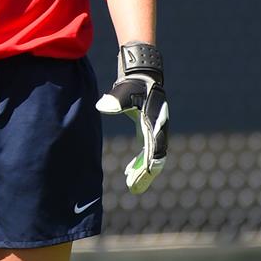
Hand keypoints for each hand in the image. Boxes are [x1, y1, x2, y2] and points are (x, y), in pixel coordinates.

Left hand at [95, 42, 167, 192]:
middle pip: (155, 158)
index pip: (153, 151)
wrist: (141, 71)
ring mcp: (153, 128)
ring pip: (151, 156)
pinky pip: (146, 149)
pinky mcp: (146, 127)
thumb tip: (103, 106)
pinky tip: (129, 170)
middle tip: (133, 188)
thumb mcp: (123, 92)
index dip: (147, 167)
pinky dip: (140, 161)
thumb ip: (115, 101)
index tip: (140, 179)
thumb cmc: (133, 83)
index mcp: (153, 124)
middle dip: (145, 175)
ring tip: (131, 183)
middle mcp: (157, 129)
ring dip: (142, 170)